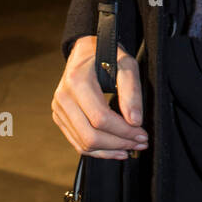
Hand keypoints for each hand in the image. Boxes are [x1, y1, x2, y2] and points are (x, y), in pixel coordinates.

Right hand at [51, 35, 148, 159]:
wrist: (85, 50)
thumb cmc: (107, 54)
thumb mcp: (126, 64)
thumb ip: (131, 91)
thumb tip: (135, 121)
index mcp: (77, 82)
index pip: (101, 118)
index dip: (124, 131)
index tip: (142, 133)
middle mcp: (63, 97)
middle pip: (90, 135)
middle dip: (119, 143)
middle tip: (140, 143)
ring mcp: (59, 109)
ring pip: (83, 144)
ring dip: (110, 151)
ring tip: (130, 148)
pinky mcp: (60, 117)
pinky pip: (77, 143)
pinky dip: (98, 151)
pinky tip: (115, 150)